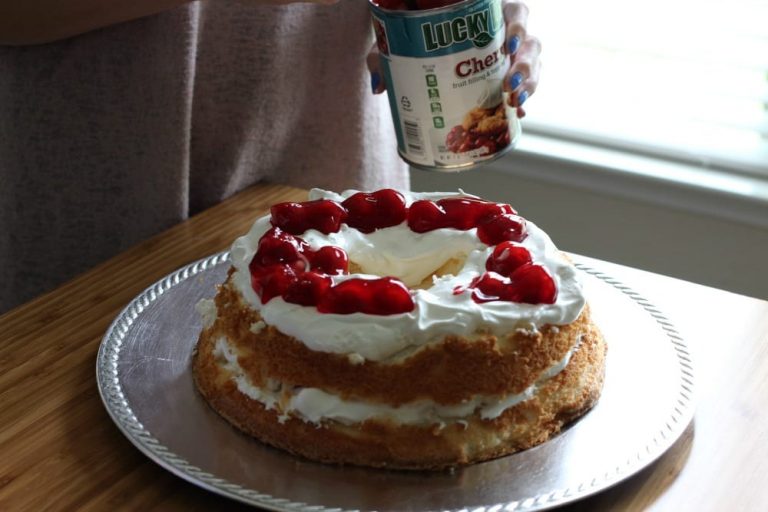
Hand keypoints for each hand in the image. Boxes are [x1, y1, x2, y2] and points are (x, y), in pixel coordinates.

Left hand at [367, 1, 541, 118]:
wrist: (421, 48)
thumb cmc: (416, 36)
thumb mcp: (401, 40)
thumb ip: (387, 54)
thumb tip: (378, 85)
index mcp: (488, 13)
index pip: (516, 11)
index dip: (519, 25)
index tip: (509, 41)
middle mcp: (505, 33)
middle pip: (531, 42)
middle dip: (525, 64)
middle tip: (509, 84)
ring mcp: (511, 57)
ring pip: (534, 65)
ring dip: (529, 84)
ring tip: (513, 102)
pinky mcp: (509, 79)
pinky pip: (526, 88)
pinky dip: (523, 102)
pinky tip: (517, 115)